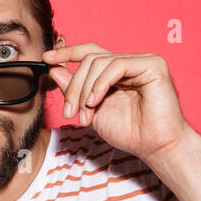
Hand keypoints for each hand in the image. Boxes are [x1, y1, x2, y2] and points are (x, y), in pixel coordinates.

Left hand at [42, 42, 193, 162]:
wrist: (154, 147)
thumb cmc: (129, 133)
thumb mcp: (91, 111)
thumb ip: (75, 91)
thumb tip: (54, 70)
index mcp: (117, 73)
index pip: (90, 53)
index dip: (67, 53)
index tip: (46, 58)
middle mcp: (129, 63)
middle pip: (90, 59)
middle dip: (74, 86)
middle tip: (70, 113)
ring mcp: (141, 62)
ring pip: (99, 62)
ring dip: (84, 91)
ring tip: (85, 115)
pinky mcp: (152, 65)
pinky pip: (116, 65)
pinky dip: (100, 84)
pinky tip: (95, 102)